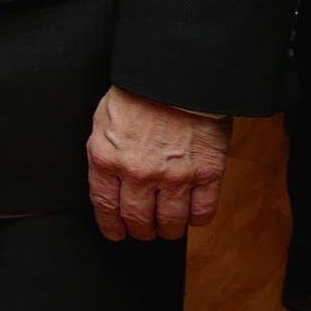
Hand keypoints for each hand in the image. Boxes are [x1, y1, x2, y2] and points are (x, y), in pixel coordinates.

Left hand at [85, 85, 231, 241]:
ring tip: (168, 228)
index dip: (112, 226)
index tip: (116, 233)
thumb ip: (105, 156)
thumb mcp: (103, 123)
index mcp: (106, 159)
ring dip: (168, 230)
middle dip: (140, 230)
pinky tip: (191, 215)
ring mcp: (174, 176)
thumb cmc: (137, 94)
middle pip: (138, 219)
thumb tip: (107, 184)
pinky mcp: (207, 174)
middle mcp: (138, 173)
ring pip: (171, 223)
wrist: (175, 76)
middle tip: (144, 230)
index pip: (106, 207)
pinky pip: (202, 212)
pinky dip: (196, 220)